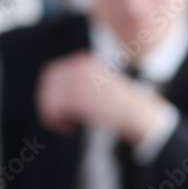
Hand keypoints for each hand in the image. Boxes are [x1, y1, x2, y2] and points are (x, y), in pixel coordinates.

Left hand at [35, 51, 164, 142]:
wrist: (141, 114)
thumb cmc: (121, 106)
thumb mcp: (98, 85)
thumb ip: (77, 83)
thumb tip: (47, 93)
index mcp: (84, 60)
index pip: (52, 73)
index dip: (51, 93)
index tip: (63, 109)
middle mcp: (79, 66)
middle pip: (47, 84)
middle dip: (49, 103)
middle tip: (63, 119)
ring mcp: (78, 80)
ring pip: (47, 97)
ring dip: (53, 115)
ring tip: (69, 124)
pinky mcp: (77, 96)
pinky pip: (52, 108)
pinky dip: (57, 122)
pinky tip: (71, 128)